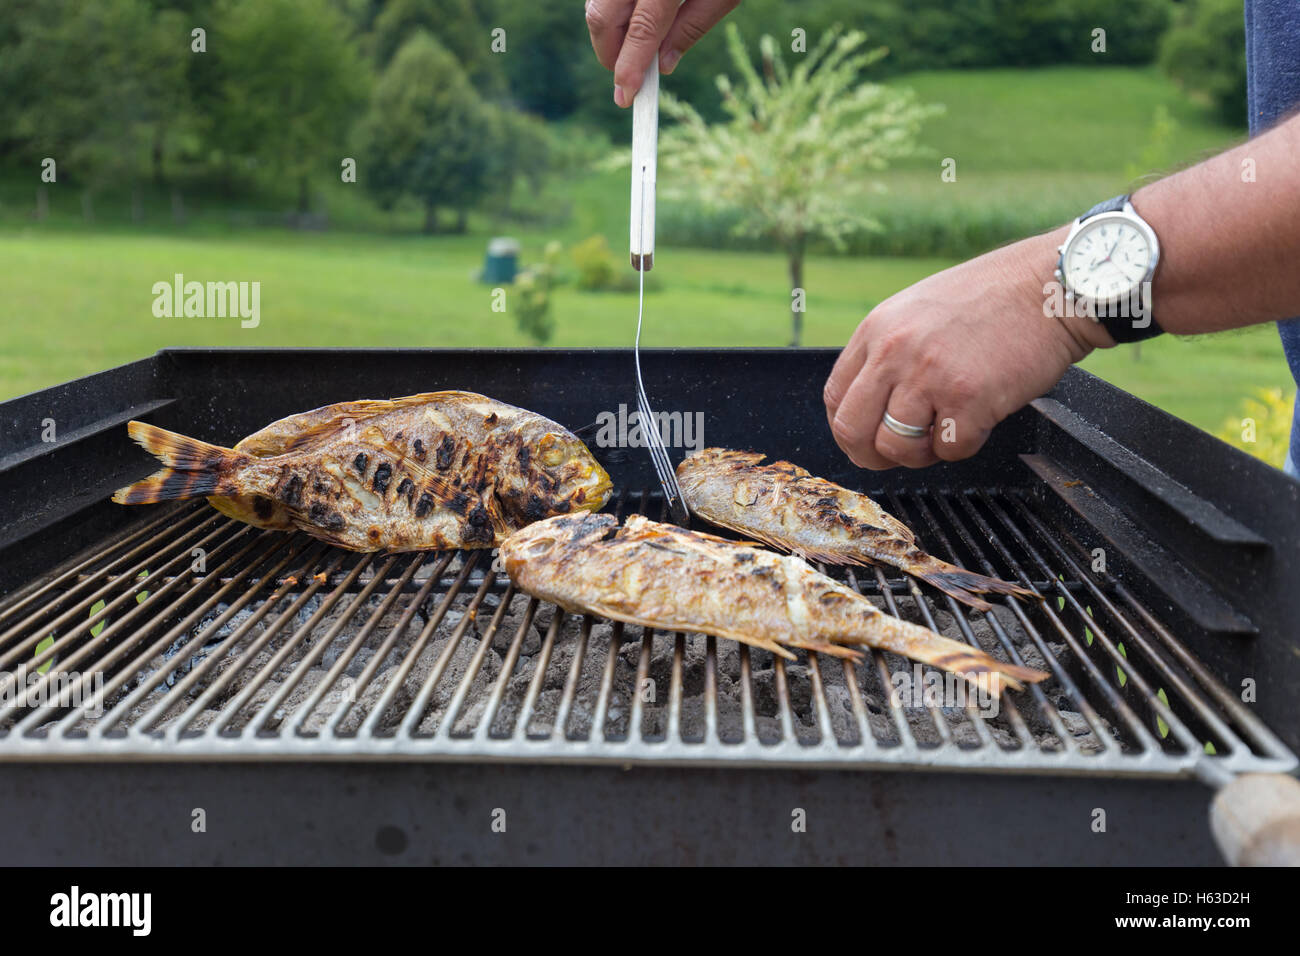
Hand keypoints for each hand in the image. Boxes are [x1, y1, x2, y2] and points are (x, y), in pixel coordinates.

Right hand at [585, 0, 741, 106]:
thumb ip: (693, 26)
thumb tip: (664, 66)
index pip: (640, 31)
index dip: (630, 68)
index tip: (625, 97)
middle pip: (601, 18)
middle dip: (609, 53)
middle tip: (626, 77)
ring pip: (597, 5)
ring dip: (609, 31)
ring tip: (633, 50)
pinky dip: (613, 12)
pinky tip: (631, 22)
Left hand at [823, 229, 1115, 469]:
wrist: (1052, 285)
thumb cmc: (994, 296)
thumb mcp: (919, 308)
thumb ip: (890, 351)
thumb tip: (872, 402)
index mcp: (878, 329)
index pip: (835, 396)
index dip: (849, 428)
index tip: (866, 438)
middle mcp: (895, 352)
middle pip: (852, 430)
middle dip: (871, 454)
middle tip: (895, 456)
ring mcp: (930, 376)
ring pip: (897, 448)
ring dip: (921, 453)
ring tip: (945, 431)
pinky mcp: (969, 399)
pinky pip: (950, 450)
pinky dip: (964, 445)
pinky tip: (979, 419)